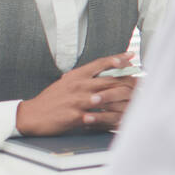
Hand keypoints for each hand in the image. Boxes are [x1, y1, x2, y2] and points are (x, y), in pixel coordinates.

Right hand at [15, 52, 139, 135]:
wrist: (31, 115)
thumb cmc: (52, 99)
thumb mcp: (66, 82)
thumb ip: (84, 78)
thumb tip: (101, 73)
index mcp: (76, 76)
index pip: (99, 64)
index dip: (116, 59)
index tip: (131, 55)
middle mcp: (78, 86)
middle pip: (108, 80)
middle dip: (128, 80)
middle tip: (143, 81)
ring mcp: (77, 101)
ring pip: (106, 97)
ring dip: (123, 98)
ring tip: (138, 98)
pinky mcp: (75, 116)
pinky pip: (97, 117)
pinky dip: (110, 118)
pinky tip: (122, 119)